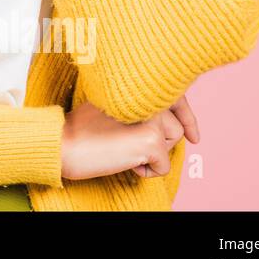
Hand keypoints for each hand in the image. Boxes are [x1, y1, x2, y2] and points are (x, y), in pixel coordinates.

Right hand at [60, 93, 198, 181]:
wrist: (63, 143)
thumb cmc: (82, 129)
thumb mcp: (111, 106)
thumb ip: (137, 106)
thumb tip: (165, 120)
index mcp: (139, 87)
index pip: (177, 98)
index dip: (187, 118)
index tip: (195, 137)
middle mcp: (148, 98)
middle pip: (174, 127)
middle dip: (159, 143)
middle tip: (132, 147)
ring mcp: (152, 119)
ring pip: (172, 145)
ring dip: (153, 156)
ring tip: (126, 153)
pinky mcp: (152, 141)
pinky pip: (163, 165)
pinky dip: (147, 172)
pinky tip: (126, 164)